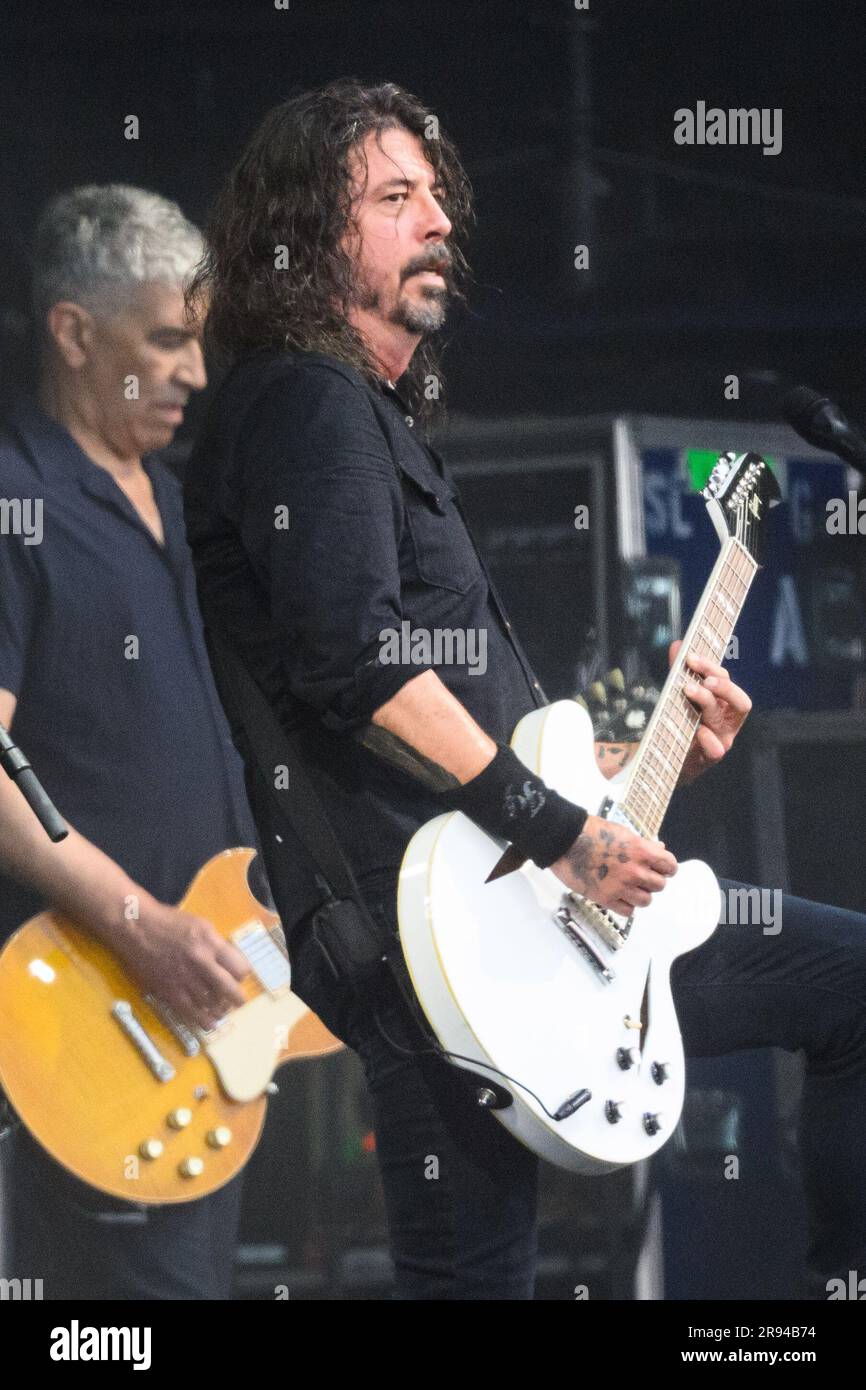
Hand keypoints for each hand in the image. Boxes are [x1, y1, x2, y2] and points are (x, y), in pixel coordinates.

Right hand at [116, 902, 250, 1030]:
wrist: (136, 927)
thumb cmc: (168, 922)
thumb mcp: (200, 925)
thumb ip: (215, 945)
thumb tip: (227, 964)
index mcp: (210, 943)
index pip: (238, 967)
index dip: (241, 975)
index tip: (238, 978)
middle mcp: (200, 962)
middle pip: (228, 988)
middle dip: (237, 998)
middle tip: (238, 1001)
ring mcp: (184, 978)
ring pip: (210, 1003)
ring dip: (220, 1010)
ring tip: (222, 1011)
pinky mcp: (168, 991)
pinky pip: (190, 1011)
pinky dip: (203, 1020)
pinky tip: (210, 1023)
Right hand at [550, 814, 676, 915]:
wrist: (565, 841)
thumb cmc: (590, 832)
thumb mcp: (623, 832)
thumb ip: (643, 845)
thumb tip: (658, 850)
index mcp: (641, 851)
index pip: (670, 866)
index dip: (666, 868)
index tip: (662, 869)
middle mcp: (635, 871)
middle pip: (660, 885)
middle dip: (652, 880)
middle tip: (641, 876)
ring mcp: (621, 886)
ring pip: (646, 900)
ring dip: (640, 894)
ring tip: (630, 887)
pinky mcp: (606, 898)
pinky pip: (628, 911)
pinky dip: (626, 905)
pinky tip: (619, 896)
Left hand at [671, 641, 751, 782]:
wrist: (668, 760)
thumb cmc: (681, 724)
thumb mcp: (679, 696)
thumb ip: (679, 673)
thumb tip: (677, 644)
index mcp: (723, 703)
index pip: (725, 680)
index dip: (710, 667)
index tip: (689, 657)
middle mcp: (727, 722)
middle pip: (740, 702)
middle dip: (724, 687)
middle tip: (705, 679)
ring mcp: (720, 740)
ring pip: (726, 723)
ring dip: (708, 702)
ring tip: (688, 690)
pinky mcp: (708, 758)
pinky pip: (716, 751)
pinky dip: (708, 740)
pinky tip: (698, 731)